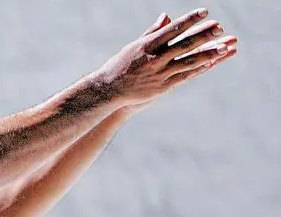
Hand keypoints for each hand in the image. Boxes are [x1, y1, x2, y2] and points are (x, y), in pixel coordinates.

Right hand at [96, 9, 236, 107]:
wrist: (108, 90)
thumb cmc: (120, 65)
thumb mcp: (134, 46)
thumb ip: (153, 31)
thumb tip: (167, 16)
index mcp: (147, 45)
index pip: (173, 29)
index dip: (190, 20)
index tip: (205, 11)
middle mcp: (154, 58)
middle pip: (184, 44)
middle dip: (204, 35)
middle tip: (220, 27)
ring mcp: (159, 73)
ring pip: (188, 61)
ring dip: (207, 54)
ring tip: (224, 47)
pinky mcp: (161, 87)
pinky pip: (184, 76)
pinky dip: (198, 69)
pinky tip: (210, 63)